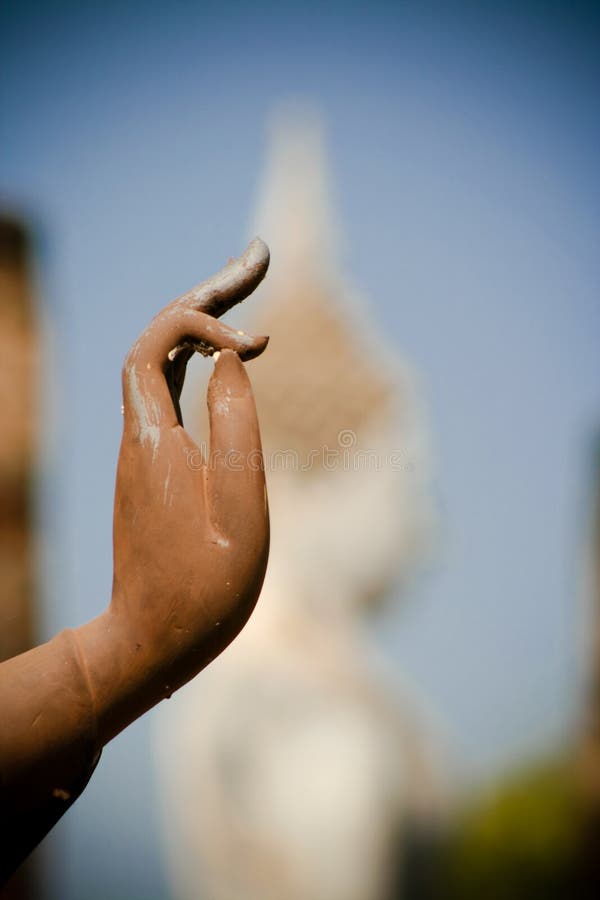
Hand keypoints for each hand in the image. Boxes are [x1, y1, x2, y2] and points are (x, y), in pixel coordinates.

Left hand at [76, 239, 270, 743]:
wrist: (151, 642)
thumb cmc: (204, 584)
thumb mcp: (238, 504)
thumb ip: (236, 425)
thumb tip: (229, 359)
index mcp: (155, 437)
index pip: (157, 342)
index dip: (201, 319)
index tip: (254, 342)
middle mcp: (141, 435)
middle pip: (162, 342)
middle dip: (209, 295)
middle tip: (258, 257)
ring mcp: (145, 454)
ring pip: (166, 367)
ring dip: (203, 325)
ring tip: (248, 292)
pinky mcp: (155, 473)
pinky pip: (173, 398)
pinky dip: (200, 365)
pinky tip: (227, 361)